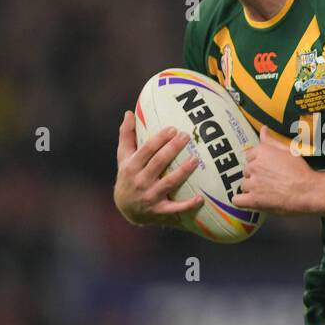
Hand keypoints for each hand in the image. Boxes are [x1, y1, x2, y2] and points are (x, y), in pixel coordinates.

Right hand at [113, 111, 203, 225]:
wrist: (125, 209)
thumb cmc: (128, 176)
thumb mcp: (123, 157)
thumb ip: (126, 135)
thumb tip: (129, 113)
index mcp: (132, 166)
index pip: (146, 149)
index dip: (160, 139)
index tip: (173, 128)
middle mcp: (140, 181)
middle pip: (158, 162)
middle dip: (173, 149)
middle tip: (187, 136)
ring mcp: (150, 197)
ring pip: (169, 183)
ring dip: (183, 171)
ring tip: (196, 159)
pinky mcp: (160, 211)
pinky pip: (176, 208)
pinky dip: (188, 205)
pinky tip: (201, 198)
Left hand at [231, 126, 315, 214]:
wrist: (308, 190)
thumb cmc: (301, 171)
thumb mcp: (288, 150)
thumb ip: (272, 141)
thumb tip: (263, 130)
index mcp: (261, 152)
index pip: (249, 157)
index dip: (258, 163)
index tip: (267, 169)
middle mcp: (254, 166)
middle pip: (246, 172)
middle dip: (255, 176)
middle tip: (270, 182)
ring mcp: (252, 184)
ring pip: (244, 186)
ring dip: (252, 189)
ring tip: (266, 193)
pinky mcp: (253, 200)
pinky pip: (237, 200)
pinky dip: (242, 201)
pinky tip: (251, 201)